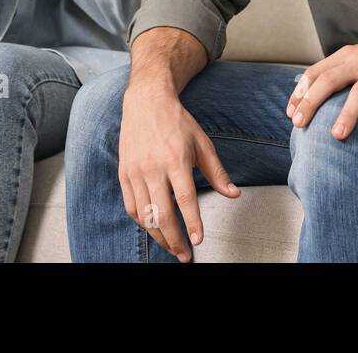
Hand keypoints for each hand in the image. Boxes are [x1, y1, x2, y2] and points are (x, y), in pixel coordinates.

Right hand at [118, 78, 239, 261]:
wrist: (146, 102)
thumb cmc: (178, 123)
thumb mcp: (203, 143)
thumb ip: (217, 172)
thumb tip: (234, 194)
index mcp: (176, 159)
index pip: (184, 198)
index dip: (191, 222)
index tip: (198, 240)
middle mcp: (153, 167)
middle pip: (162, 213)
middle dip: (174, 239)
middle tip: (185, 255)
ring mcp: (135, 171)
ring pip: (145, 214)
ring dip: (158, 236)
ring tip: (172, 247)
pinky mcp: (123, 173)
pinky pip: (131, 206)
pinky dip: (142, 222)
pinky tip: (154, 229)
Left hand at [285, 37, 357, 150]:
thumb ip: (338, 71)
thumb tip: (309, 96)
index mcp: (349, 56)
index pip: (317, 72)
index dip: (301, 93)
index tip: (291, 114)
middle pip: (331, 79)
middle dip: (312, 102)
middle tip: (299, 124)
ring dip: (347, 115)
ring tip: (336, 136)